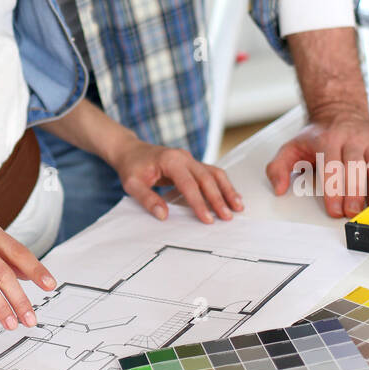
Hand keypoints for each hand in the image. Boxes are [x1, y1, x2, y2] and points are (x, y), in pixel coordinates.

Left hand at [112, 137, 243, 223]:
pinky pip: (211, 173)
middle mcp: (183, 157)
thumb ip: (147, 199)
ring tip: (237, 207)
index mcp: (170, 160)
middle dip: (218, 198)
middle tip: (227, 216)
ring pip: (214, 173)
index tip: (207, 219)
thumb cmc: (131, 166)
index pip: (188, 184)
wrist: (131, 150)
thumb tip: (163, 214)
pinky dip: (222, 185)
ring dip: (227, 190)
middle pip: (206, 178)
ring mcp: (189, 159)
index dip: (199, 203)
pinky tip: (230, 197)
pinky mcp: (192, 164)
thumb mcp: (132, 184)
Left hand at [266, 109, 368, 218]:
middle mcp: (352, 137)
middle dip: (355, 194)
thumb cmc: (319, 135)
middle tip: (352, 213)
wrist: (339, 110)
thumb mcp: (292, 147)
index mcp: (328, 139)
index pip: (332, 166)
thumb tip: (279, 188)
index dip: (334, 190)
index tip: (334, 210)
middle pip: (356, 167)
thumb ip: (278, 167)